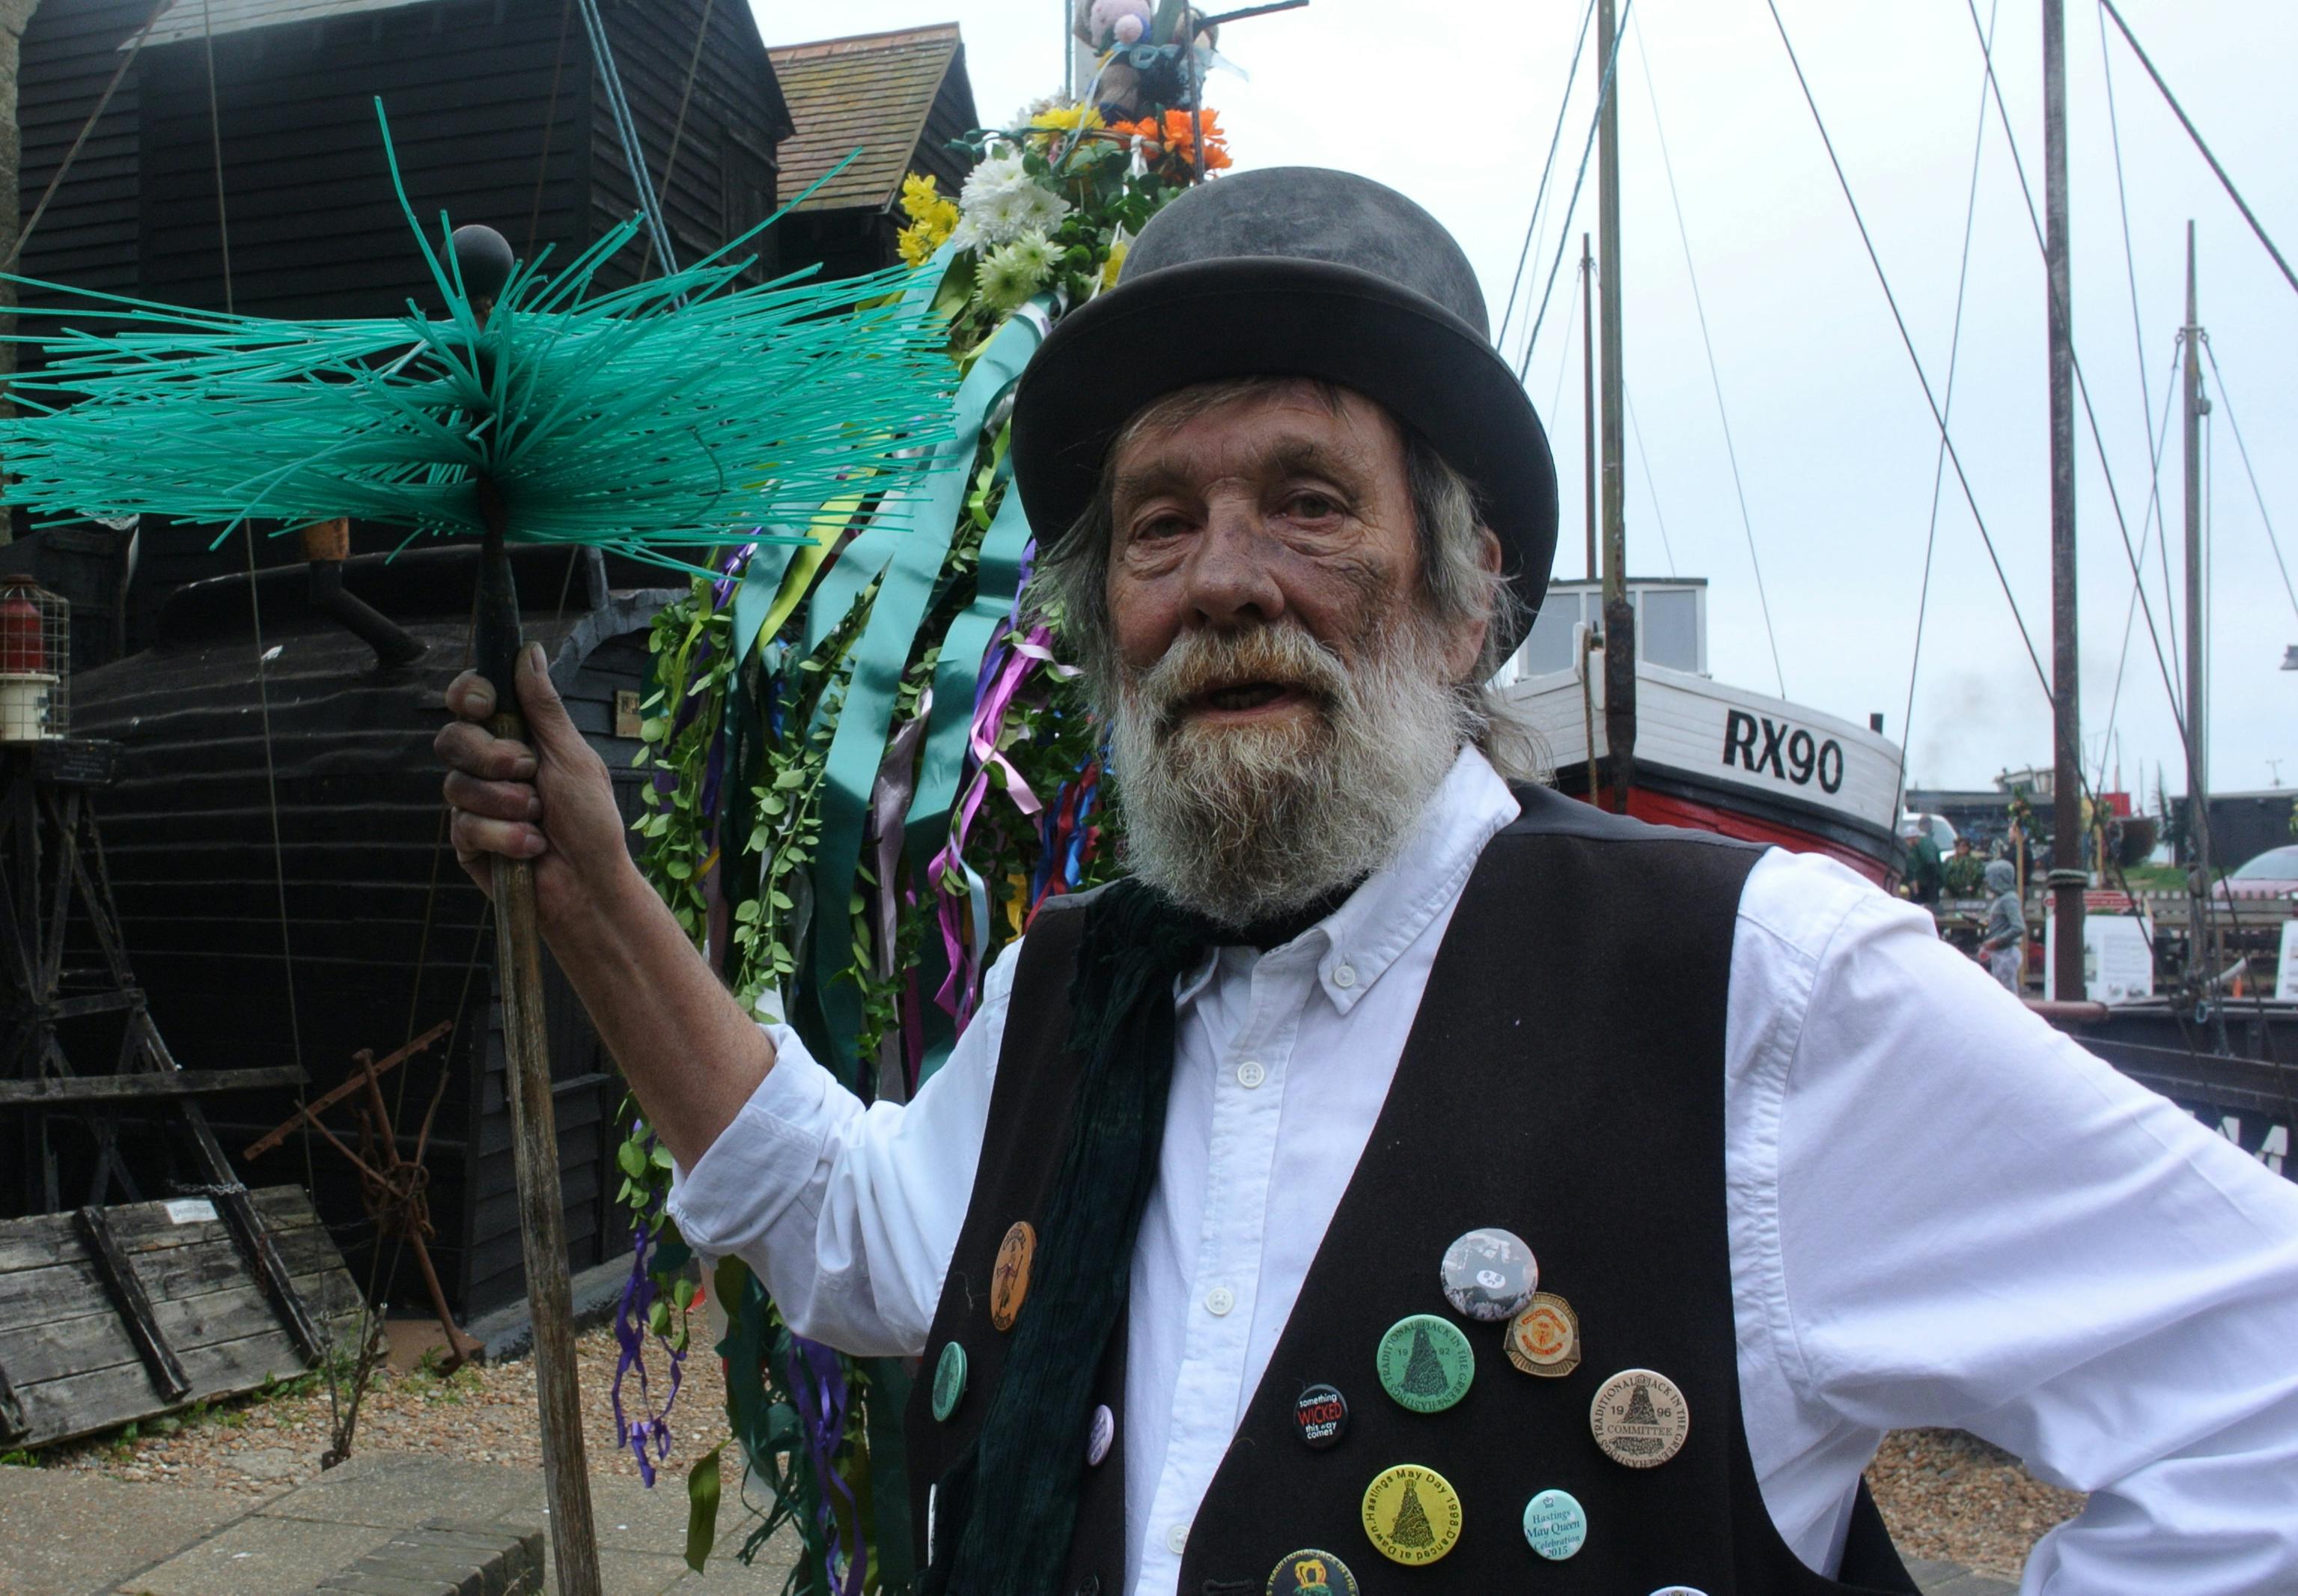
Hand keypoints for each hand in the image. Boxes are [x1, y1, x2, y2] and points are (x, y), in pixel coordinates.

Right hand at [435, 643, 632, 920]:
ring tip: (540, 820)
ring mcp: (475, 804)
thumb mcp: (573, 757)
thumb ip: (544, 708)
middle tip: (527, 771)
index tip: (483, 702)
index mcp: (517, 739)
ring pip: (456, 784)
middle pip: (452, 738)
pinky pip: (463, 825)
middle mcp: (489, 768)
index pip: (471, 701)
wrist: (590, 886)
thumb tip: (528, 650)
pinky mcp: (466, 842)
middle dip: (490, 755)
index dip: (468, 694)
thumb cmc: (592, 823)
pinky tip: (531, 847)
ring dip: (507, 803)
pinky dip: (504, 836)